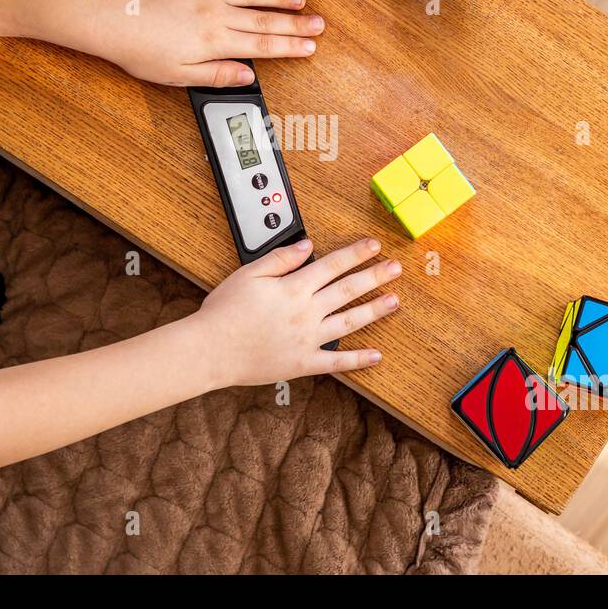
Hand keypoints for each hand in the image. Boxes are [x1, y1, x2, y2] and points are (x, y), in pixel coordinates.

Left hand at [82, 0, 324, 86]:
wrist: (112, 19)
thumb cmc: (141, 51)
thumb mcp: (179, 76)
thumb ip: (217, 74)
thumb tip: (248, 75)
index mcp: (215, 42)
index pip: (263, 45)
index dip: (290, 46)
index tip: (310, 47)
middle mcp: (217, 14)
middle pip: (265, 20)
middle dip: (296, 23)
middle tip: (319, 24)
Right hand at [194, 238, 401, 388]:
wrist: (211, 349)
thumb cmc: (225, 311)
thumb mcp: (249, 273)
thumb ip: (280, 259)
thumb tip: (306, 245)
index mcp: (294, 288)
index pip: (332, 265)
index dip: (355, 253)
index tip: (374, 245)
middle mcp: (306, 312)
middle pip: (348, 290)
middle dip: (375, 276)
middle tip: (396, 268)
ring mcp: (308, 339)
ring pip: (349, 322)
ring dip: (374, 310)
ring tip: (394, 301)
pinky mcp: (303, 363)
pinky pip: (336, 363)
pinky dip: (357, 360)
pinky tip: (376, 355)